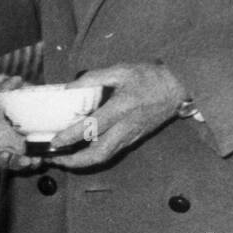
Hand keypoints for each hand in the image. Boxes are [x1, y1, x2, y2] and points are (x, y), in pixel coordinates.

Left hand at [0, 78, 38, 170]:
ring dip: (26, 162)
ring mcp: (0, 155)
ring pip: (19, 161)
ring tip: (30, 159)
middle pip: (28, 153)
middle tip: (42, 155)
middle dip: (37, 155)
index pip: (30, 137)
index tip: (49, 138)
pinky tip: (16, 159)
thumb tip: (18, 78)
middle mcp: (7, 144)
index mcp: (10, 131)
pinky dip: (12, 164)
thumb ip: (5, 89)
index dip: (40, 140)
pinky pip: (6, 166)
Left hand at [47, 62, 185, 169]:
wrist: (177, 88)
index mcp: (121, 108)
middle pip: (99, 154)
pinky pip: (112, 152)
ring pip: (105, 157)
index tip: (55, 141)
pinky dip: (94, 156)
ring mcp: (131, 136)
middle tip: (56, 158)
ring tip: (64, 159)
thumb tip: (69, 87)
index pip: (92, 127)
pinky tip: (81, 151)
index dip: (71, 136)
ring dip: (83, 162)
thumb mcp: (121, 70)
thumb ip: (93, 78)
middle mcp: (126, 127)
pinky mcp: (134, 139)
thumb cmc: (149, 77)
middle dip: (75, 162)